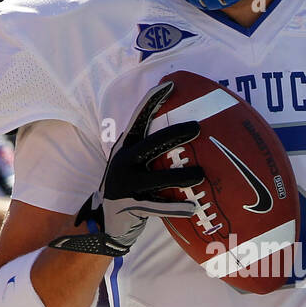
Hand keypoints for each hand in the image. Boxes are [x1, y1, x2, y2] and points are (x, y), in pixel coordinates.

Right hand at [50, 80, 205, 257]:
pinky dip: (174, 208)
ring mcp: (125, 185)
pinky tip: (192, 208)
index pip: (139, 119)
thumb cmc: (130, 188)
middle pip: (150, 145)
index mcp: (126, 148)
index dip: (152, 101)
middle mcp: (124, 162)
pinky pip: (157, 207)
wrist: (104, 221)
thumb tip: (191, 134)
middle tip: (196, 127)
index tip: (171, 85)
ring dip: (179, 176)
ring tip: (201, 175)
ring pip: (156, 179)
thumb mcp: (135, 164)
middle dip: (173, 134)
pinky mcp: (130, 206)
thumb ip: (153, 150)